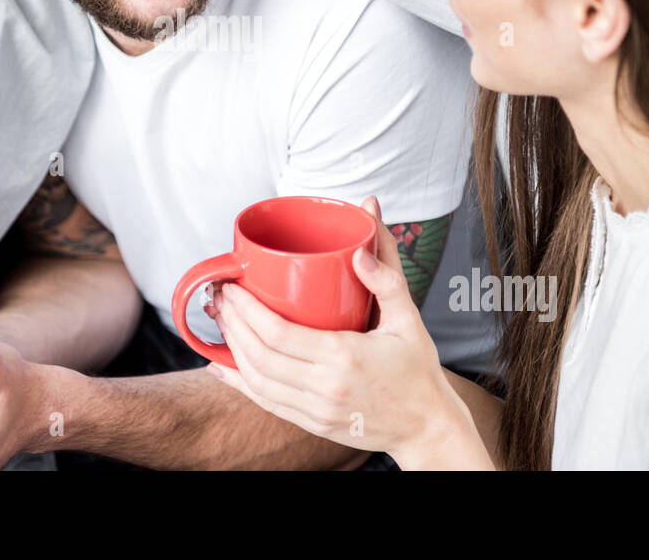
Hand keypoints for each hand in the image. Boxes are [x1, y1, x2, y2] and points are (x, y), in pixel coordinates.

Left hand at [205, 196, 486, 466]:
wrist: (429, 428)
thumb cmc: (418, 370)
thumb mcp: (408, 316)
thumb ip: (386, 271)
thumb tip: (369, 220)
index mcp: (345, 357)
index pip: (278, 334)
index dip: (246, 310)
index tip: (232, 288)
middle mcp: (325, 387)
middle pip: (260, 355)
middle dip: (232, 324)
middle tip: (220, 298)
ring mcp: (317, 411)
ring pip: (257, 381)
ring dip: (231, 351)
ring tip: (221, 322)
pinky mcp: (313, 424)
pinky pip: (266, 403)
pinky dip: (240, 384)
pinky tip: (221, 367)